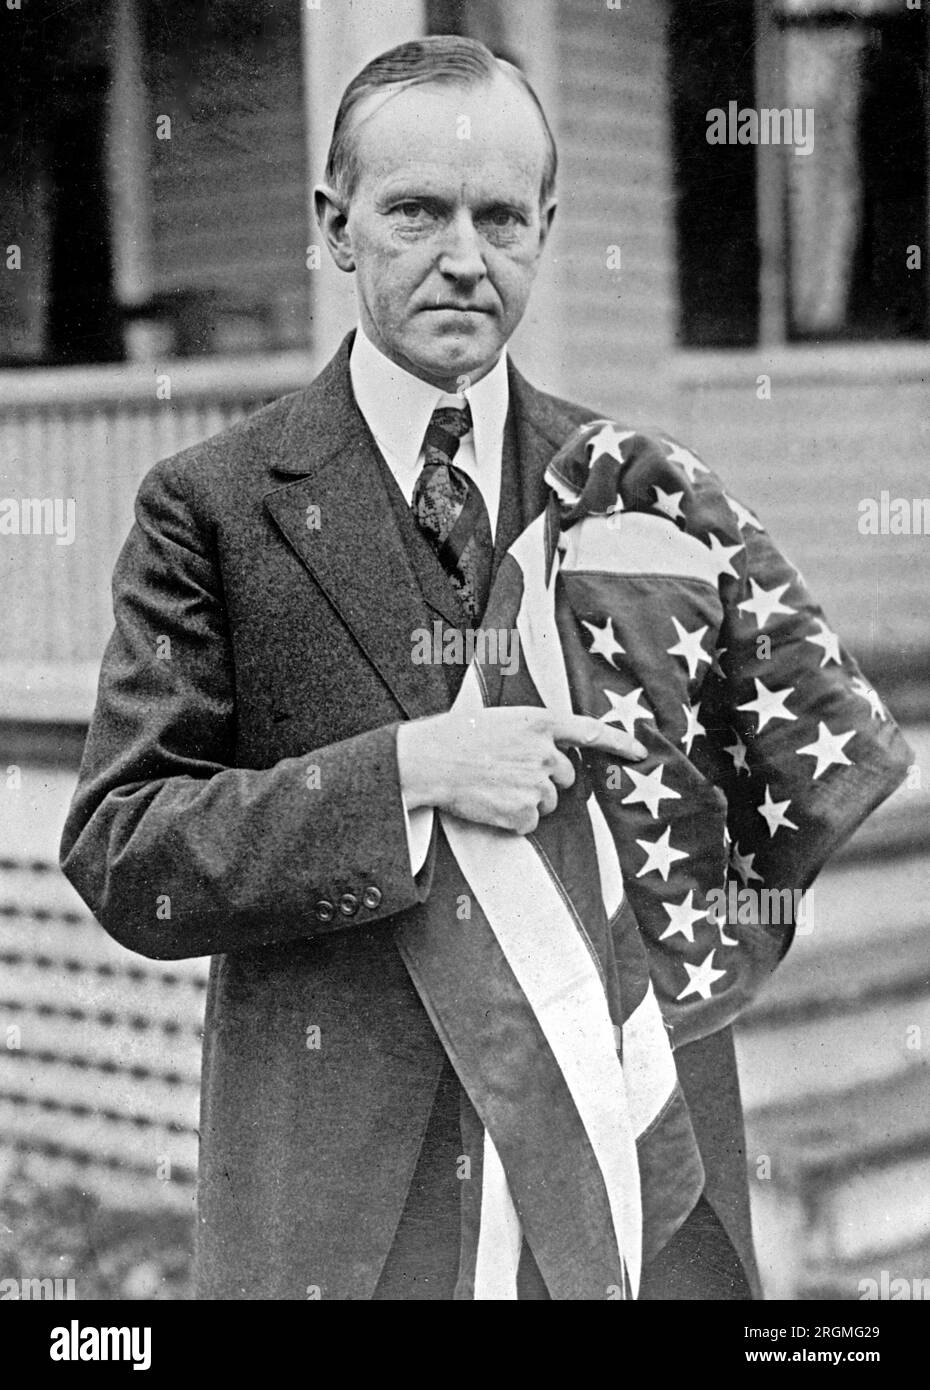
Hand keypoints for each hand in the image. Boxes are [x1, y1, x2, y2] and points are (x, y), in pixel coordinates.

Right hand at [396, 705, 646, 834]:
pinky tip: (491, 806)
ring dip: (528, 800)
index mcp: (541, 722)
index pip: (592, 732)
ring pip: (548, 802)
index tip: (641, 753)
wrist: (431, 760)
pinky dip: (513, 820)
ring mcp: (536, 783)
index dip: (620, 743)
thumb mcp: (503, 721)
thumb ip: (533, 734)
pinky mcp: (524, 811)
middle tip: (512, 775)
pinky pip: (530, 823)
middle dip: (547, 780)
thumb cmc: (459, 737)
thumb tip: (552, 758)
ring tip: (495, 788)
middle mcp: (545, 752)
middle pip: (567, 776)